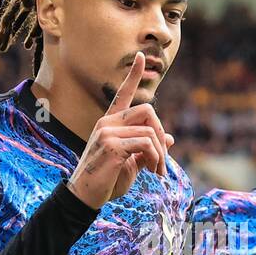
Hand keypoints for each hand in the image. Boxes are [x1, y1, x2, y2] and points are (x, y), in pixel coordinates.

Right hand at [67, 52, 174, 209]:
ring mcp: (107, 133)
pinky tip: (152, 171)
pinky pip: (146, 144)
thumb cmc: (107, 181)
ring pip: (150, 132)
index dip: (134, 75)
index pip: (123, 94)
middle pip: (147, 111)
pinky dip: (156, 158)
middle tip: (162, 160)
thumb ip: (148, 149)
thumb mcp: (132, 163)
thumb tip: (169, 139)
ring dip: (161, 155)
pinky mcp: (111, 146)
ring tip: (157, 172)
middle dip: (161, 134)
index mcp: (110, 123)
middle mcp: (107, 123)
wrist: (85, 197)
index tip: (142, 57)